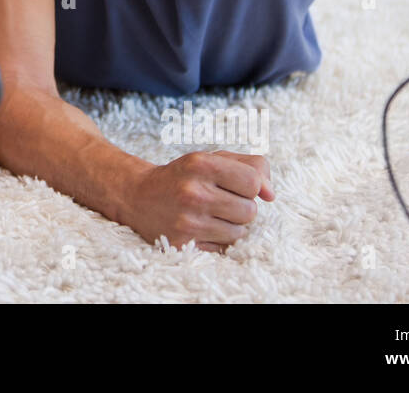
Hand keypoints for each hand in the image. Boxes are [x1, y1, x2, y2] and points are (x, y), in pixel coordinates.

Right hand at [124, 151, 272, 252]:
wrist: (137, 196)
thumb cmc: (183, 176)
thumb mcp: (212, 159)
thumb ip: (252, 167)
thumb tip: (271, 196)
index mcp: (200, 164)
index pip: (253, 182)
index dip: (249, 185)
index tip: (233, 184)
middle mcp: (192, 192)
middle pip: (249, 211)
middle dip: (239, 207)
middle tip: (217, 200)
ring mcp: (186, 221)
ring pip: (238, 233)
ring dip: (229, 226)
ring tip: (208, 214)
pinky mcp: (181, 244)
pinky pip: (222, 249)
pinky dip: (216, 241)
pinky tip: (199, 228)